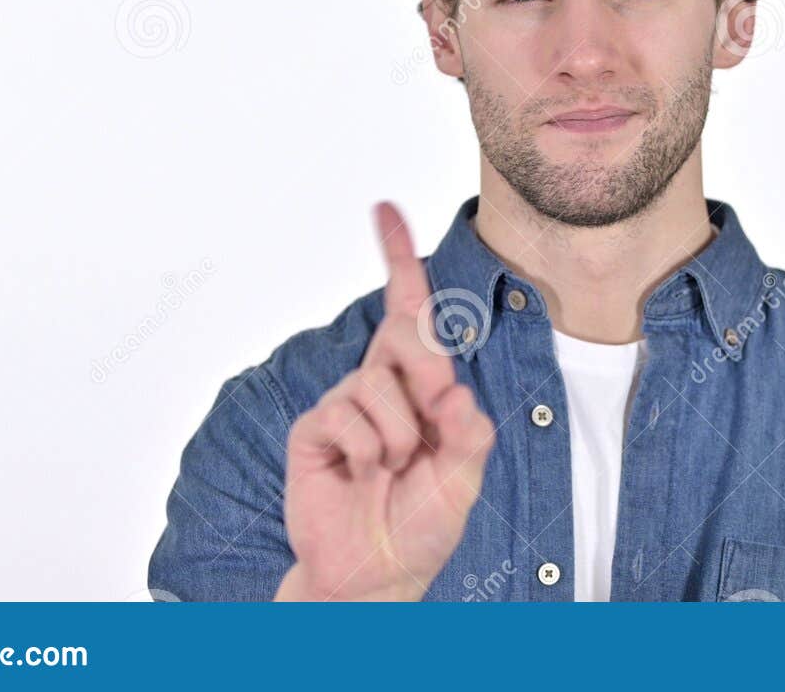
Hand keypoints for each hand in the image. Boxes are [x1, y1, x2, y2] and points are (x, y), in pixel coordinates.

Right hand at [275, 201, 495, 600]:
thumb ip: (470, 431)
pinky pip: (344, 415)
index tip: (385, 210)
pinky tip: (362, 473)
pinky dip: (366, 448)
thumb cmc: (423, 521)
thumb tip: (454, 391)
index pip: (410, 313)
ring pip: (378, 383)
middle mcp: (381, 385)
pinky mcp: (314, 430)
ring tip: (393, 468)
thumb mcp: (466, 476)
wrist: (379, 575)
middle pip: (403, 333)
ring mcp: (344, 405)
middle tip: (427, 426)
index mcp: (420, 386)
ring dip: (399, 435)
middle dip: (423, 371)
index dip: (398, 259)